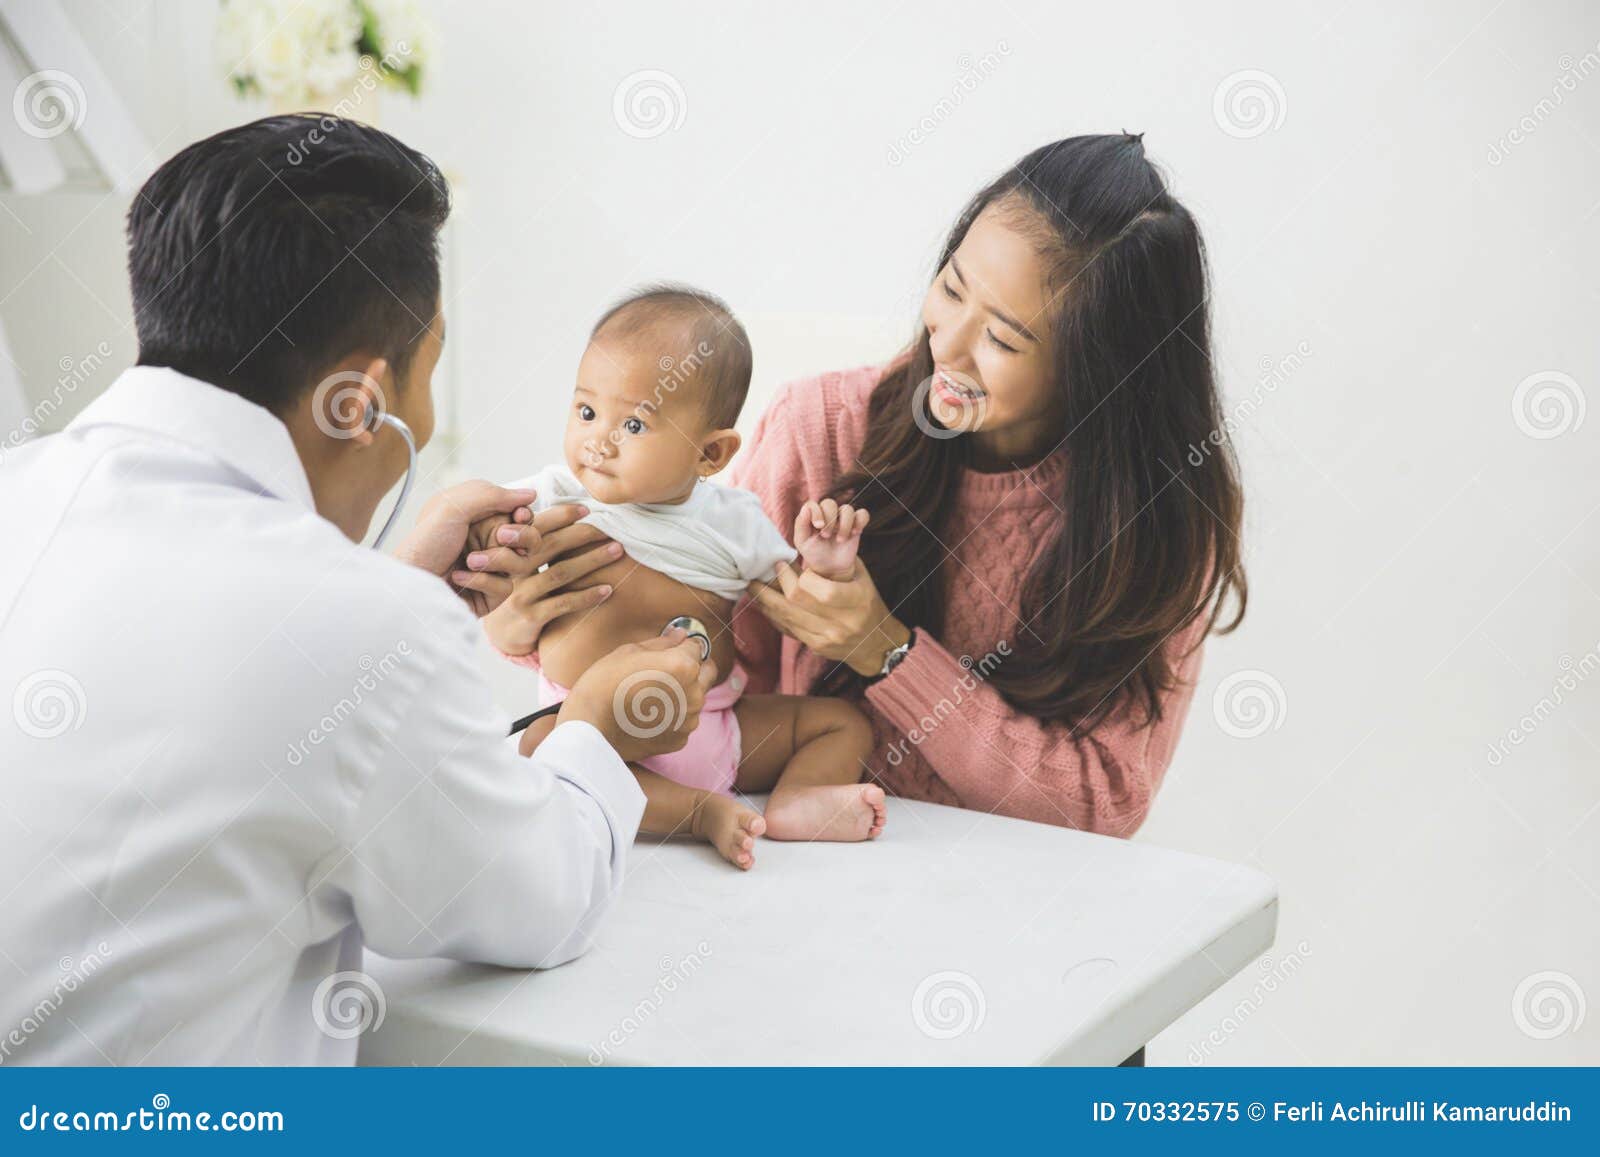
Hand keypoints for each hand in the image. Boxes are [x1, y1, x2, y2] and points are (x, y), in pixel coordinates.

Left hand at [392, 480, 540, 613]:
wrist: (407, 582)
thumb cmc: (423, 543)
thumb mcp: (453, 507)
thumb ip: (492, 496)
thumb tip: (530, 493)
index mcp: (481, 518)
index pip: (520, 514)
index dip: (525, 515)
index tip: (519, 515)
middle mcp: (487, 542)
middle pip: (530, 539)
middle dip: (520, 536)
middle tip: (501, 536)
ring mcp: (490, 570)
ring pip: (520, 563)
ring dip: (494, 560)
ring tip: (468, 560)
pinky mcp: (489, 595)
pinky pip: (504, 587)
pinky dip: (481, 580)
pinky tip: (458, 577)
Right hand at [469, 504, 623, 654]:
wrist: (502, 632)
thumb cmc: (521, 592)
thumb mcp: (522, 567)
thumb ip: (538, 546)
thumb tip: (572, 518)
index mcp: (510, 551)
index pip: (536, 527)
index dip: (561, 516)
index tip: (587, 509)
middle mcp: (512, 569)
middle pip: (550, 545)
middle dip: (583, 533)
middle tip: (610, 527)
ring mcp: (520, 594)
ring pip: (560, 572)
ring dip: (592, 560)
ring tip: (617, 550)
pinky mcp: (530, 617)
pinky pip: (563, 603)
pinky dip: (587, 596)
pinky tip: (608, 589)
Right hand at [558, 631, 716, 763]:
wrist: (590, 728)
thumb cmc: (603, 685)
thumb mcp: (628, 652)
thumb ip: (661, 643)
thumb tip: (680, 636)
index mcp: (683, 665)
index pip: (697, 647)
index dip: (682, 646)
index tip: (669, 651)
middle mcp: (694, 693)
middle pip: (707, 672)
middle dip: (693, 668)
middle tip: (665, 672)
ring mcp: (689, 719)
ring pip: (696, 699)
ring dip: (683, 694)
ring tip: (651, 696)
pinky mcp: (680, 739)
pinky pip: (684, 722)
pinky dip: (673, 718)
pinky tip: (649, 716)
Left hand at [745, 557, 910, 676]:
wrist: (876, 644)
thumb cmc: (867, 603)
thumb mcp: (860, 578)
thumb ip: (834, 564)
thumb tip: (801, 550)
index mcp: (854, 601)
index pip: (817, 588)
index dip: (797, 575)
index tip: (786, 563)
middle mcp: (840, 623)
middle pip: (796, 601)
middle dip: (775, 584)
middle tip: (763, 572)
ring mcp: (826, 637)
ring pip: (786, 617)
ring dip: (765, 600)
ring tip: (753, 586)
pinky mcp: (816, 647)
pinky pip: (787, 629)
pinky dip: (773, 615)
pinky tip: (764, 604)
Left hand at [793, 498, 869, 580]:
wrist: (831, 567)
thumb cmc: (815, 553)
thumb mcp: (802, 542)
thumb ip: (801, 525)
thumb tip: (806, 509)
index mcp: (813, 516)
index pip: (813, 504)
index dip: (816, 512)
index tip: (818, 526)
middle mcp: (828, 514)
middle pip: (830, 503)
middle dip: (829, 519)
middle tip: (826, 536)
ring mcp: (843, 518)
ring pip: (848, 508)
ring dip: (844, 524)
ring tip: (840, 540)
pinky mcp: (856, 524)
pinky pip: (863, 514)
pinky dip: (860, 521)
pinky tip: (854, 533)